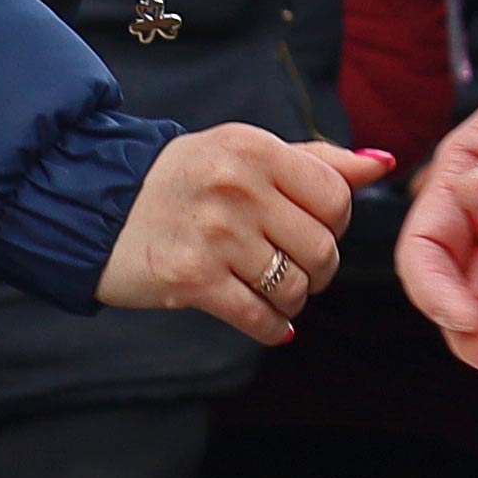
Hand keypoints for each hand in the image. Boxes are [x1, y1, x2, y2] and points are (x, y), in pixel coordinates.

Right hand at [100, 124, 396, 343]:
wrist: (96, 205)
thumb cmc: (183, 178)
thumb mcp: (245, 151)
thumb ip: (316, 159)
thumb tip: (381, 162)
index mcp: (256, 150)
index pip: (337, 198)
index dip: (337, 224)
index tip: (316, 231)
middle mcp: (237, 189)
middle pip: (322, 247)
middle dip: (319, 268)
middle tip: (298, 267)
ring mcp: (214, 235)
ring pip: (295, 286)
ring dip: (294, 299)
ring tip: (276, 291)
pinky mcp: (191, 279)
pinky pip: (258, 317)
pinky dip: (272, 326)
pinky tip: (269, 322)